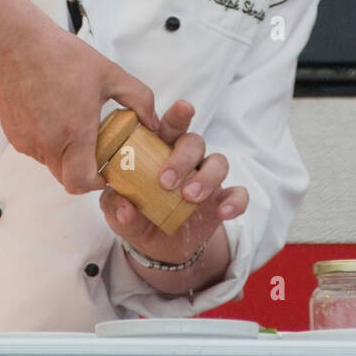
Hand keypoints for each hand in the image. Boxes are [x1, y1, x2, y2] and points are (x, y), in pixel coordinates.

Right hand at [0, 0, 158, 195]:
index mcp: (72, 132)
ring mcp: (26, 140)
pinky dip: (48, 141)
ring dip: (65, 154)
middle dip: (84, 170)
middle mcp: (46, 142)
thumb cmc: (60, 55)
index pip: (82, 182)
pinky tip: (55, 114)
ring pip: (51, 163)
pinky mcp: (13, 134)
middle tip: (97, 148)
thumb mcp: (109, 73)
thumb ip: (139, 99)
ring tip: (74, 123)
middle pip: (67, 178)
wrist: (13, 41)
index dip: (97, 183)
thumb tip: (154, 123)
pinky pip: (36, 149)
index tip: (107, 170)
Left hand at [98, 99, 248, 267]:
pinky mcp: (222, 199)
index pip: (171, 125)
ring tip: (190, 197)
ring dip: (206, 177)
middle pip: (194, 142)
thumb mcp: (119, 212)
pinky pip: (238, 194)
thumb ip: (117, 206)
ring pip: (219, 162)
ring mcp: (207, 178)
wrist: (158, 247)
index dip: (179, 115)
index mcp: (160, 150)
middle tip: (166, 181)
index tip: (183, 108)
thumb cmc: (135, 216)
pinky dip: (234, 201)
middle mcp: (187, 158)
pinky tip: (223, 212)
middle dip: (183, 157)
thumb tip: (125, 208)